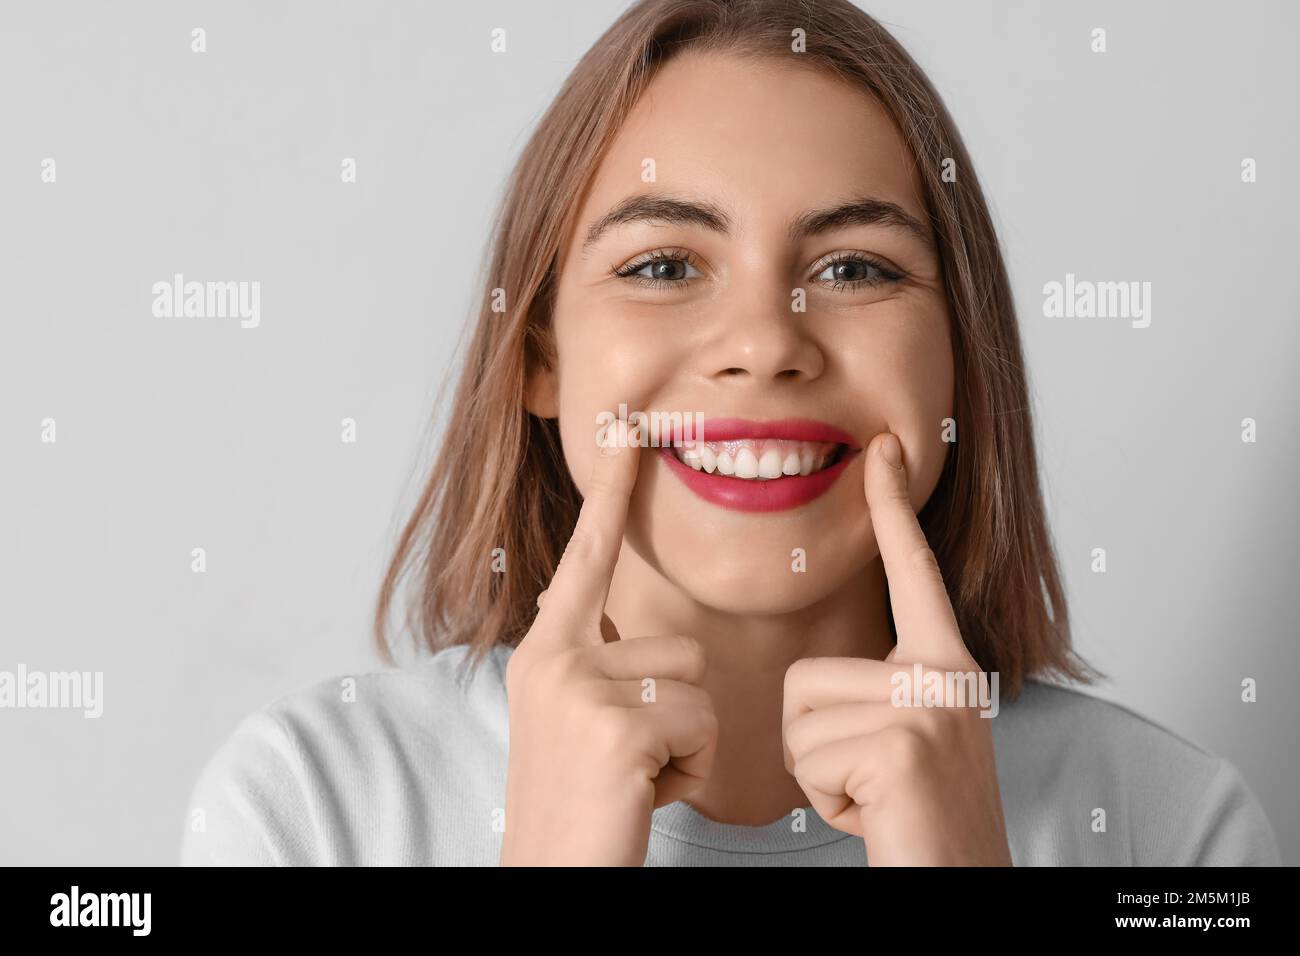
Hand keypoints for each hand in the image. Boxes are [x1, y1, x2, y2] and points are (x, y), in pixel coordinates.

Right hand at [500, 419, 718, 865]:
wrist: (551, 877)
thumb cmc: (579, 806)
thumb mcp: (569, 719)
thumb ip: (594, 662)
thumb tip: (616, 619)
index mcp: (544, 650)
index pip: (588, 557)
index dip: (612, 495)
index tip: (628, 430)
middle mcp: (552, 658)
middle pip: (677, 645)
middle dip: (678, 713)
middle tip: (630, 765)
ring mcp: (580, 689)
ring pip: (696, 686)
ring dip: (686, 743)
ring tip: (635, 779)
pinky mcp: (614, 726)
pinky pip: (701, 725)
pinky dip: (689, 771)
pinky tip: (644, 794)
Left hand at [781, 432, 1012, 865]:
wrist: (958, 883)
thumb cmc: (921, 819)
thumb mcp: (907, 737)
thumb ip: (879, 690)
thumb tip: (822, 674)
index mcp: (947, 664)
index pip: (912, 572)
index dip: (894, 506)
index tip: (885, 445)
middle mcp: (946, 673)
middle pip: (805, 678)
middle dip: (813, 745)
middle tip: (872, 782)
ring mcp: (928, 704)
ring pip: (798, 719)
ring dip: (820, 774)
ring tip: (876, 797)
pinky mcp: (904, 741)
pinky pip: (807, 758)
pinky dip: (828, 801)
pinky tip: (877, 814)